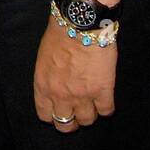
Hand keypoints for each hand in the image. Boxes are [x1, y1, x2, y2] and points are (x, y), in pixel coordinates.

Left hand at [33, 14, 115, 132]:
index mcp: (43, 86)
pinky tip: (104, 97)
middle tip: (76, 114)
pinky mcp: (103, 91)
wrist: (80, 24)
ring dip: (89, 113)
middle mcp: (61, 95)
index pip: (45, 115)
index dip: (53, 115)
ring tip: (91, 103)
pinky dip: (106, 107)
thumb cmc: (59, 35)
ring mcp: (83, 95)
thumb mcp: (43, 58)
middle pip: (66, 124)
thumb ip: (48, 77)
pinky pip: (106, 111)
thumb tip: (54, 87)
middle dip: (71, 121)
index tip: (59, 111)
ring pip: (87, 121)